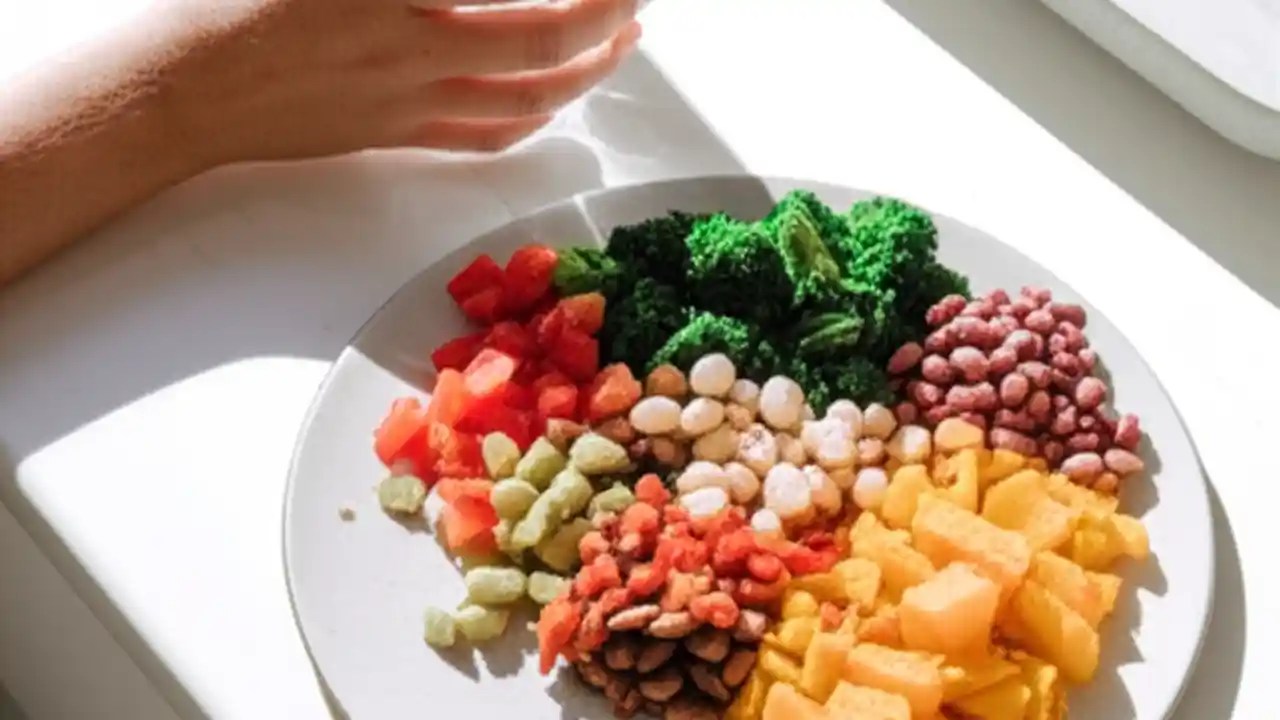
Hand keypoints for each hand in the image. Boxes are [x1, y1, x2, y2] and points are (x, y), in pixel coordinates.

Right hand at [164, 0, 641, 164]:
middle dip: (608, 9)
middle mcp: (413, 43)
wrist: (183, 87)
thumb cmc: (233, 0)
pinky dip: (538, 117)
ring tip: (623, 43)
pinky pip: (488, 136)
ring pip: (531, 95)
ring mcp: (410, 98)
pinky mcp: (398, 134)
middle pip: (546, 33)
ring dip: (591, 70)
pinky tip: (560, 101)